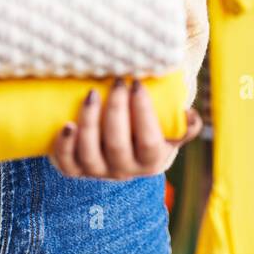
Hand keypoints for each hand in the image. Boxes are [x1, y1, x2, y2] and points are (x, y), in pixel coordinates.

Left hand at [49, 77, 201, 179]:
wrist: (125, 148)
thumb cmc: (152, 129)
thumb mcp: (172, 129)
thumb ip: (186, 123)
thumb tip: (189, 114)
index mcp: (152, 161)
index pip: (149, 141)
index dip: (143, 113)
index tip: (138, 84)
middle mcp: (125, 171)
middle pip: (117, 147)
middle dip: (116, 111)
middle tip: (118, 81)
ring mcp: (98, 172)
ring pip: (90, 155)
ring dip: (89, 123)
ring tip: (92, 94)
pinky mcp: (75, 170)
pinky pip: (67, 164)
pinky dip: (65, 145)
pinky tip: (67, 125)